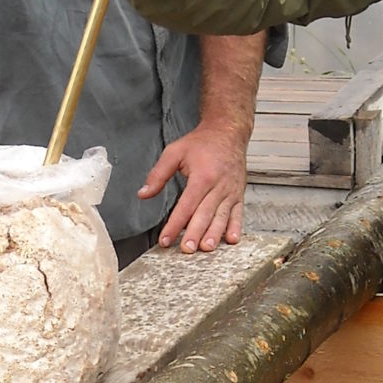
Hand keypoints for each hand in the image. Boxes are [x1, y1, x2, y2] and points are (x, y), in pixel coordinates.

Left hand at [141, 120, 248, 253]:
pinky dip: (235, 227)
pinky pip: (238, 213)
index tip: (165, 239)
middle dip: (195, 233)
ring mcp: (231, 191)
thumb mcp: (175, 152)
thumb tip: (143, 194)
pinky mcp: (239, 194)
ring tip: (206, 248)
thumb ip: (158, 174)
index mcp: (202, 176)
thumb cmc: (202, 143)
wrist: (228, 132)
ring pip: (222, 216)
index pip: (186, 205)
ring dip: (214, 234)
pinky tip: (231, 240)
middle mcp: (219, 185)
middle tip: (186, 249)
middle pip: (205, 214)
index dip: (175, 224)